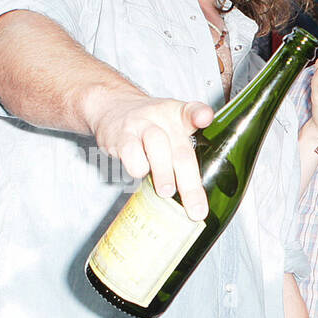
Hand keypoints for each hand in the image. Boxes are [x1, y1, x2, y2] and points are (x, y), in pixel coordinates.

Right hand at [85, 92, 215, 220]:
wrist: (111, 107)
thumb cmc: (151, 125)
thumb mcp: (174, 129)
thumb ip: (190, 154)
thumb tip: (202, 197)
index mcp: (180, 117)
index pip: (192, 111)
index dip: (200, 115)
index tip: (205, 118)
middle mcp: (162, 119)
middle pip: (181, 150)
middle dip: (190, 184)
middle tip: (196, 209)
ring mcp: (141, 125)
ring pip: (156, 146)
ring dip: (163, 173)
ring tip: (167, 193)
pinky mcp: (120, 136)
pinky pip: (130, 153)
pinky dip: (136, 167)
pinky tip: (139, 174)